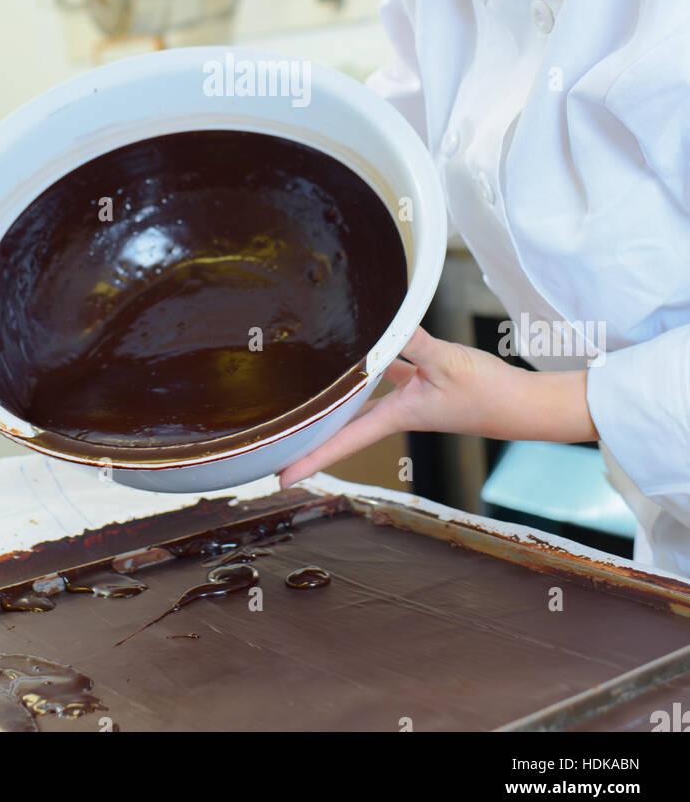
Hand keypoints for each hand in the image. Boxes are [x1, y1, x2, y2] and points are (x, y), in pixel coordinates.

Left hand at [278, 324, 597, 487]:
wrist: (522, 404)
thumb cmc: (488, 393)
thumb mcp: (446, 363)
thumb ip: (411, 342)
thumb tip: (383, 324)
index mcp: (397, 415)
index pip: (343, 440)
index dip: (311, 459)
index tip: (279, 476)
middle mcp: (399, 411)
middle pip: (344, 424)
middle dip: (313, 432)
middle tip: (278, 440)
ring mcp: (411, 398)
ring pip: (363, 397)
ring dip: (339, 397)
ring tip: (308, 392)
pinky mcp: (426, 382)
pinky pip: (389, 371)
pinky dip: (375, 361)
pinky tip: (367, 343)